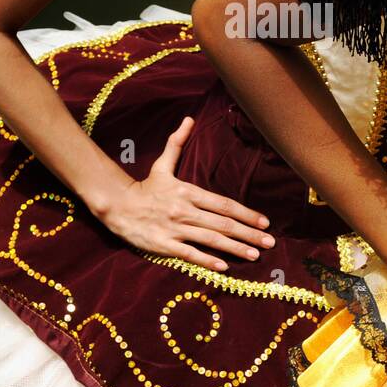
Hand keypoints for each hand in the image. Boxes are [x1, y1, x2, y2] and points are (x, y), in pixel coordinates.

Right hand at [99, 117, 274, 271]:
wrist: (117, 205)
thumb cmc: (144, 187)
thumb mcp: (162, 165)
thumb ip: (177, 143)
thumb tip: (188, 119)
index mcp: (189, 192)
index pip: (225, 204)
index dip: (247, 214)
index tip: (265, 222)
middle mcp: (186, 211)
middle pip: (224, 224)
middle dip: (249, 234)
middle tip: (270, 243)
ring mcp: (176, 229)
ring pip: (211, 240)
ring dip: (235, 249)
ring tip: (255, 256)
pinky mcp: (165, 245)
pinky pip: (190, 255)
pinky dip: (208, 261)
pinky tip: (224, 268)